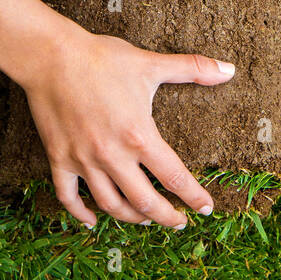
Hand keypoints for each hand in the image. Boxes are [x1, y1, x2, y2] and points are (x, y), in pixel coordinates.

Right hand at [14, 28, 235, 228]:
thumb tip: (229, 69)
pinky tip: (93, 221)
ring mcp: (84, 160)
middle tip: (178, 222)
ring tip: (145, 220)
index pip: (174, 177)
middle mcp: (113, 155)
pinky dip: (81, 214)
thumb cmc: (103, 58)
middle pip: (145, 202)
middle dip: (166, 217)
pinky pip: (69, 196)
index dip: (194, 196)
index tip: (205, 208)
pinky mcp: (59, 159)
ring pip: (110, 204)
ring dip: (131, 218)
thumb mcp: (151, 64)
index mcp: (139, 135)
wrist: (52, 56)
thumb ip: (193, 68)